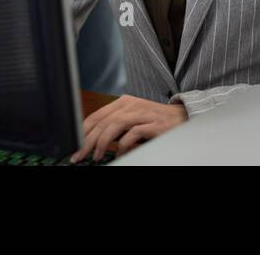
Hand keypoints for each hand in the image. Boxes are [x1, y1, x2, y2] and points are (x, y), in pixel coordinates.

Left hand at [71, 95, 186, 161]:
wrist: (184, 118)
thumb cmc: (156, 122)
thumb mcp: (133, 120)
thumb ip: (116, 126)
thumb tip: (93, 141)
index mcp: (123, 102)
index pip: (96, 115)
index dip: (82, 131)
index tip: (74, 146)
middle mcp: (131, 105)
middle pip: (102, 122)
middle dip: (87, 141)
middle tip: (80, 156)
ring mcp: (142, 113)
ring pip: (114, 126)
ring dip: (102, 143)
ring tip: (96, 156)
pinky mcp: (154, 124)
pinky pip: (132, 134)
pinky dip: (123, 146)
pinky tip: (119, 155)